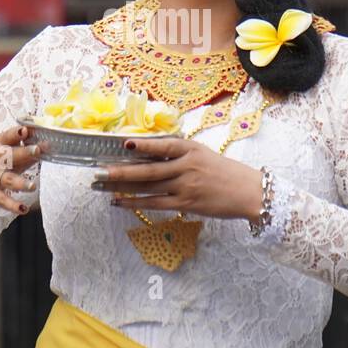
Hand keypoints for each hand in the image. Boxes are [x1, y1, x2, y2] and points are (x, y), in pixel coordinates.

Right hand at [0, 124, 41, 227]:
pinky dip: (12, 205)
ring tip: (32, 186)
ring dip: (21, 183)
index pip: (9, 135)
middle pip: (12, 155)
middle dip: (26, 152)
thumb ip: (13, 149)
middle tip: (39, 150)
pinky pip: (1, 200)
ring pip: (8, 179)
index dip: (19, 131)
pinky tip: (23, 209)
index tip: (28, 129)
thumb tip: (40, 149)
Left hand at [92, 137, 262, 221]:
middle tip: (99, 171)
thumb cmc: (225, 172)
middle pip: (148, 168)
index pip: (162, 145)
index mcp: (191, 148)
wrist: (249, 192)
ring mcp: (185, 185)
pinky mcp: (186, 202)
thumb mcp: (203, 154)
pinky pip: (155, 203)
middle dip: (121, 170)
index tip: (122, 144)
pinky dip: (136, 203)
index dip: (142, 145)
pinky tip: (120, 202)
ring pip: (148, 186)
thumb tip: (149, 152)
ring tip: (102, 187)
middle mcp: (186, 165)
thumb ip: (179, 153)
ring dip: (122, 187)